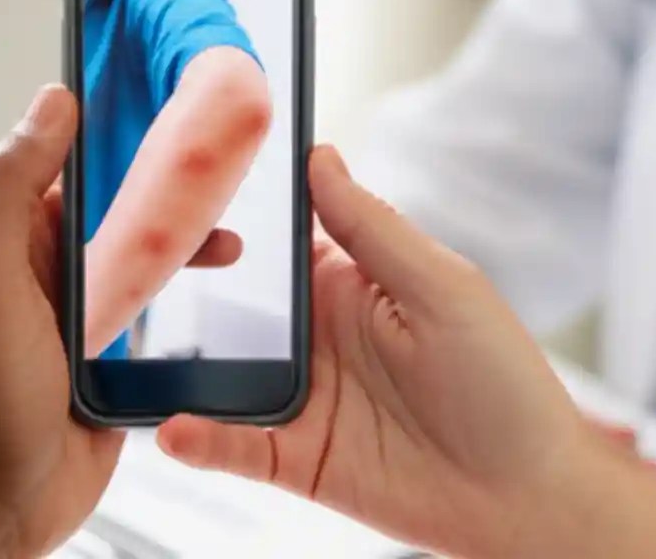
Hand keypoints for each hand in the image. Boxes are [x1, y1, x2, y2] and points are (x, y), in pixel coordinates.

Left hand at [0, 85, 240, 556]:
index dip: (115, 130)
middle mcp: (45, 270)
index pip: (66, 164)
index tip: (168, 100)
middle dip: (168, 189)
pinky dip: (190, 298)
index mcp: (9, 239)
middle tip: (220, 175)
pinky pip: (158, 313)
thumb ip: (6, 188)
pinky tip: (219, 298)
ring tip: (231, 245)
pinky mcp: (113, 360)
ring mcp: (81, 316)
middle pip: (117, 208)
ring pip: (145, 258)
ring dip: (188, 245)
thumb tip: (51, 102)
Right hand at [159, 146, 655, 557]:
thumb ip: (373, 228)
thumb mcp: (442, 288)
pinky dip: (201, 438)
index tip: (179, 185)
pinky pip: (236, 445)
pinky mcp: (298, 457)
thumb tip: (320, 157)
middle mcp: (320, 337)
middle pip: (235, 304)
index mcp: (353, 284)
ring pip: (221, 373)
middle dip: (183, 285)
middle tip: (130, 265)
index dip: (234, 212)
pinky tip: (175, 428)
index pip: (280, 239)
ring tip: (128, 349)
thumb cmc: (504, 383)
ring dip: (178, 363)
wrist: (527, 497)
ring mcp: (304, 398)